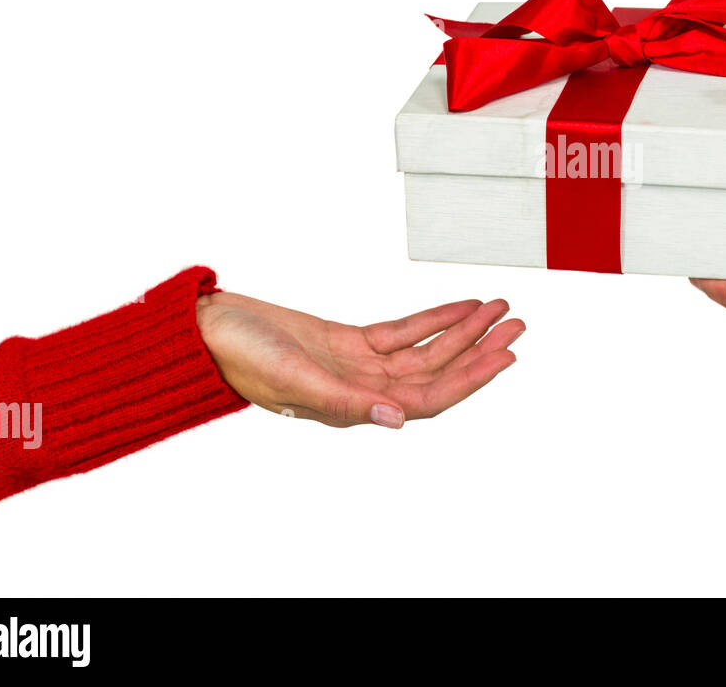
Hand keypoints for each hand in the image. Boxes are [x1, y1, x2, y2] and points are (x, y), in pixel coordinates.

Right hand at [197, 293, 523, 426]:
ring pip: (425, 350)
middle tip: (516, 325)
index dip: (471, 378)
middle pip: (437, 373)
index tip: (506, 355)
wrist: (209, 331)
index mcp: (354, 407)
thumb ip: (346, 401)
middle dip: (480, 349)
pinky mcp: (348, 341)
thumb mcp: (295, 378)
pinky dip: (433, 319)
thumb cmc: (241, 358)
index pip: (429, 398)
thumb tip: (399, 419)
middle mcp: (363, 390)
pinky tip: (460, 306)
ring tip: (499, 310)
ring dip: (463, 331)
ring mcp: (357, 366)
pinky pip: (403, 332)